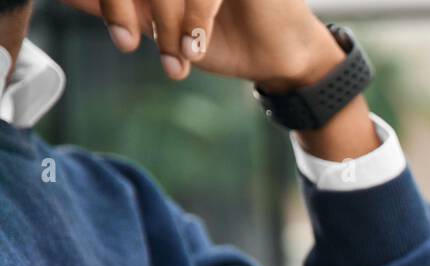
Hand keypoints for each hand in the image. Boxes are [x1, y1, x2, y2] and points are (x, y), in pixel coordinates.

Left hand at [61, 0, 340, 87]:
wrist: (282, 57)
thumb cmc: (223, 38)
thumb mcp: (161, 25)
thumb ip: (117, 7)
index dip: (110, 3)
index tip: (118, 34)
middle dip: (121, 6)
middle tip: (129, 43)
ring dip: (164, 24)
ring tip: (176, 59)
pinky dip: (193, 23)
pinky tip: (195, 50)